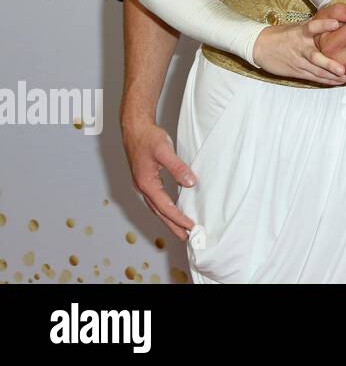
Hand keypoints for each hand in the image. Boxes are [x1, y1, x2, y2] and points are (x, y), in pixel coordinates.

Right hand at [122, 115, 195, 240]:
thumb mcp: (165, 151)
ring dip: (168, 219)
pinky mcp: (145, 179)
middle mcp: (142, 187)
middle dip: (172, 225)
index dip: (178, 218)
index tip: (191, 227)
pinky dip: (164, 208)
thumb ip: (177, 168)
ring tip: (180, 228)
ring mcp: (143, 184)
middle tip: (186, 238)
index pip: (165, 207)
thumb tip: (190, 183)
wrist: (135, 127)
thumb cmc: (148, 137)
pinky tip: (172, 209)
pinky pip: (156, 199)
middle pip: (159, 212)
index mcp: (146, 183)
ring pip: (156, 207)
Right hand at [251, 8, 345, 84]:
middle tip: (342, 69)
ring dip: (333, 75)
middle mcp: (301, 47)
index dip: (324, 24)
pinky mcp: (297, 72)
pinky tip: (340, 81)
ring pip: (317, 71)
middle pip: (315, 57)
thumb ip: (320, 21)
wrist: (259, 46)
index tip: (335, 23)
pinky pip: (314, 77)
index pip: (313, 26)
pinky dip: (327, 80)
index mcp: (301, 31)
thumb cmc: (285, 33)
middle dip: (329, 64)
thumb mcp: (300, 24)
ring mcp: (299, 61)